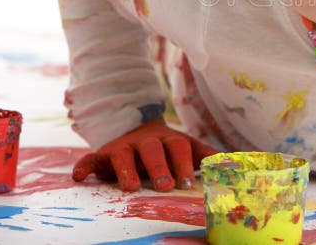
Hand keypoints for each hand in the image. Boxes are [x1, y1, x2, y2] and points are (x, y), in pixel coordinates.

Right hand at [72, 119, 216, 191]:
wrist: (137, 128)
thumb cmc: (167, 146)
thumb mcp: (187, 148)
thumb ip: (207, 156)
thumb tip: (237, 165)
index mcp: (169, 140)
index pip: (178, 147)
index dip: (183, 164)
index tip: (189, 183)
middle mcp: (146, 142)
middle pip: (153, 150)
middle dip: (159, 167)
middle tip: (166, 187)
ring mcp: (123, 147)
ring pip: (123, 155)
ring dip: (126, 170)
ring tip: (131, 187)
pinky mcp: (103, 154)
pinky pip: (91, 158)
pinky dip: (84, 166)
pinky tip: (79, 176)